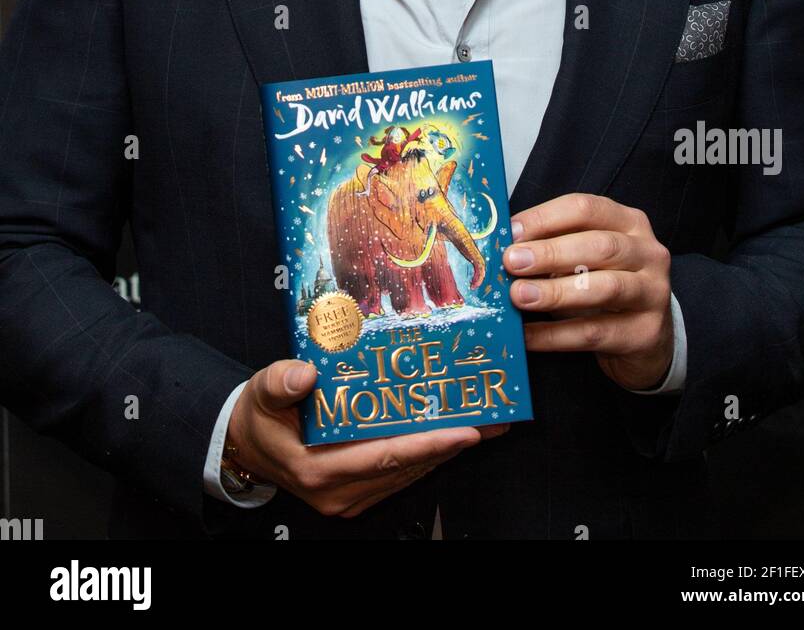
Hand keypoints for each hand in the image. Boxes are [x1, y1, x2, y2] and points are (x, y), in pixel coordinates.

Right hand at [226, 359, 509, 518]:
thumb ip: (280, 383)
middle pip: (407, 466)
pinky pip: (402, 472)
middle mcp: (340, 490)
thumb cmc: (259, 418)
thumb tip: (303, 375)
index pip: (384, 457)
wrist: (245, 446)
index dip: (427, 444)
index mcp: (318, 469)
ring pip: (410, 472)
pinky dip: (428, 451)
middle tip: (491, 418)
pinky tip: (452, 431)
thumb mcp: (261, 393)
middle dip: (451, 442)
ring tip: (485, 420)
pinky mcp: (359, 490)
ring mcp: (351, 494)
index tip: (464, 430)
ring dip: (446, 447)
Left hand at [503, 192, 673, 391]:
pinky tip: (527, 335)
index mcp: (628, 223)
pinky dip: (555, 335)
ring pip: (604, 288)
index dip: (545, 218)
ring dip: (555, 292)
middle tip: (512, 262)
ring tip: (519, 296)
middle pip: (600, 246)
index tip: (511, 232)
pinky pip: (595, 332)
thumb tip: (503, 247)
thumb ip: (553, 246)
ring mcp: (652, 294)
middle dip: (551, 253)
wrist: (647, 339)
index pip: (586, 209)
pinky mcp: (644, 334)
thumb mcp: (585, 258)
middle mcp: (647, 253)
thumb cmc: (606, 286)